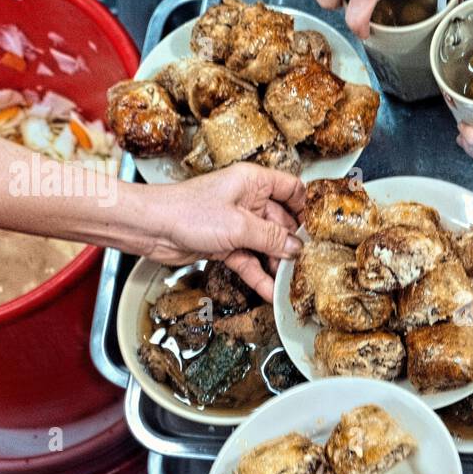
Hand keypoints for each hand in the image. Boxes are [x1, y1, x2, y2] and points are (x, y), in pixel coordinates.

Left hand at [140, 162, 305, 301]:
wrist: (150, 228)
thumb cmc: (185, 212)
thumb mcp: (239, 225)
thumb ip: (272, 238)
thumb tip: (296, 248)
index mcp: (253, 181)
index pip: (292, 189)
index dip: (308, 207)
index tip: (322, 227)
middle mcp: (247, 200)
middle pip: (282, 222)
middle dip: (294, 244)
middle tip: (310, 263)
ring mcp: (237, 223)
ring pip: (266, 245)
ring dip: (277, 264)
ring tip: (292, 283)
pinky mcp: (225, 243)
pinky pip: (249, 260)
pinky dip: (258, 275)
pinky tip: (269, 291)